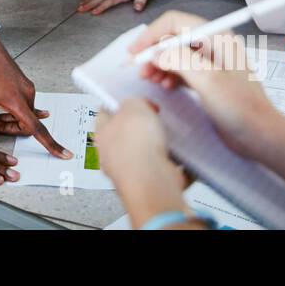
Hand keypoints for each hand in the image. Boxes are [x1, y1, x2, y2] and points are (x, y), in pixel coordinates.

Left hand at [0, 24, 70, 158]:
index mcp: (17, 101)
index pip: (37, 129)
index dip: (51, 144)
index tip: (64, 154)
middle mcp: (26, 95)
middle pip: (26, 123)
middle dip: (9, 127)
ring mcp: (26, 88)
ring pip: (23, 113)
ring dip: (8, 118)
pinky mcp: (23, 84)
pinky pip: (22, 103)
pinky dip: (12, 109)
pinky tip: (3, 107)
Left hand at [94, 99, 189, 220]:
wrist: (153, 182)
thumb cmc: (136, 149)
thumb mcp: (134, 106)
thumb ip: (133, 101)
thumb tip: (138, 104)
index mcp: (102, 135)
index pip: (105, 114)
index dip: (120, 104)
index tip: (132, 100)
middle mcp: (113, 157)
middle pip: (128, 136)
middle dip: (143, 127)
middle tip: (155, 119)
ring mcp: (133, 173)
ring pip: (148, 154)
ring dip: (161, 146)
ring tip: (170, 138)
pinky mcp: (152, 185)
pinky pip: (167, 170)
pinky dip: (176, 165)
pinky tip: (181, 158)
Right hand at [130, 10, 281, 158]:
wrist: (261, 136)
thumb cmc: (242, 108)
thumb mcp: (208, 81)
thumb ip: (180, 60)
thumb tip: (155, 52)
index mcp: (216, 37)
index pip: (175, 22)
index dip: (151, 34)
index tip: (135, 52)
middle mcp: (213, 45)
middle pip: (172, 37)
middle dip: (153, 52)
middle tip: (140, 71)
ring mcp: (210, 62)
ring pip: (174, 54)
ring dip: (159, 64)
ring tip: (151, 80)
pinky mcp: (208, 79)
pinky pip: (181, 69)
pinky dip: (169, 75)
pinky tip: (165, 86)